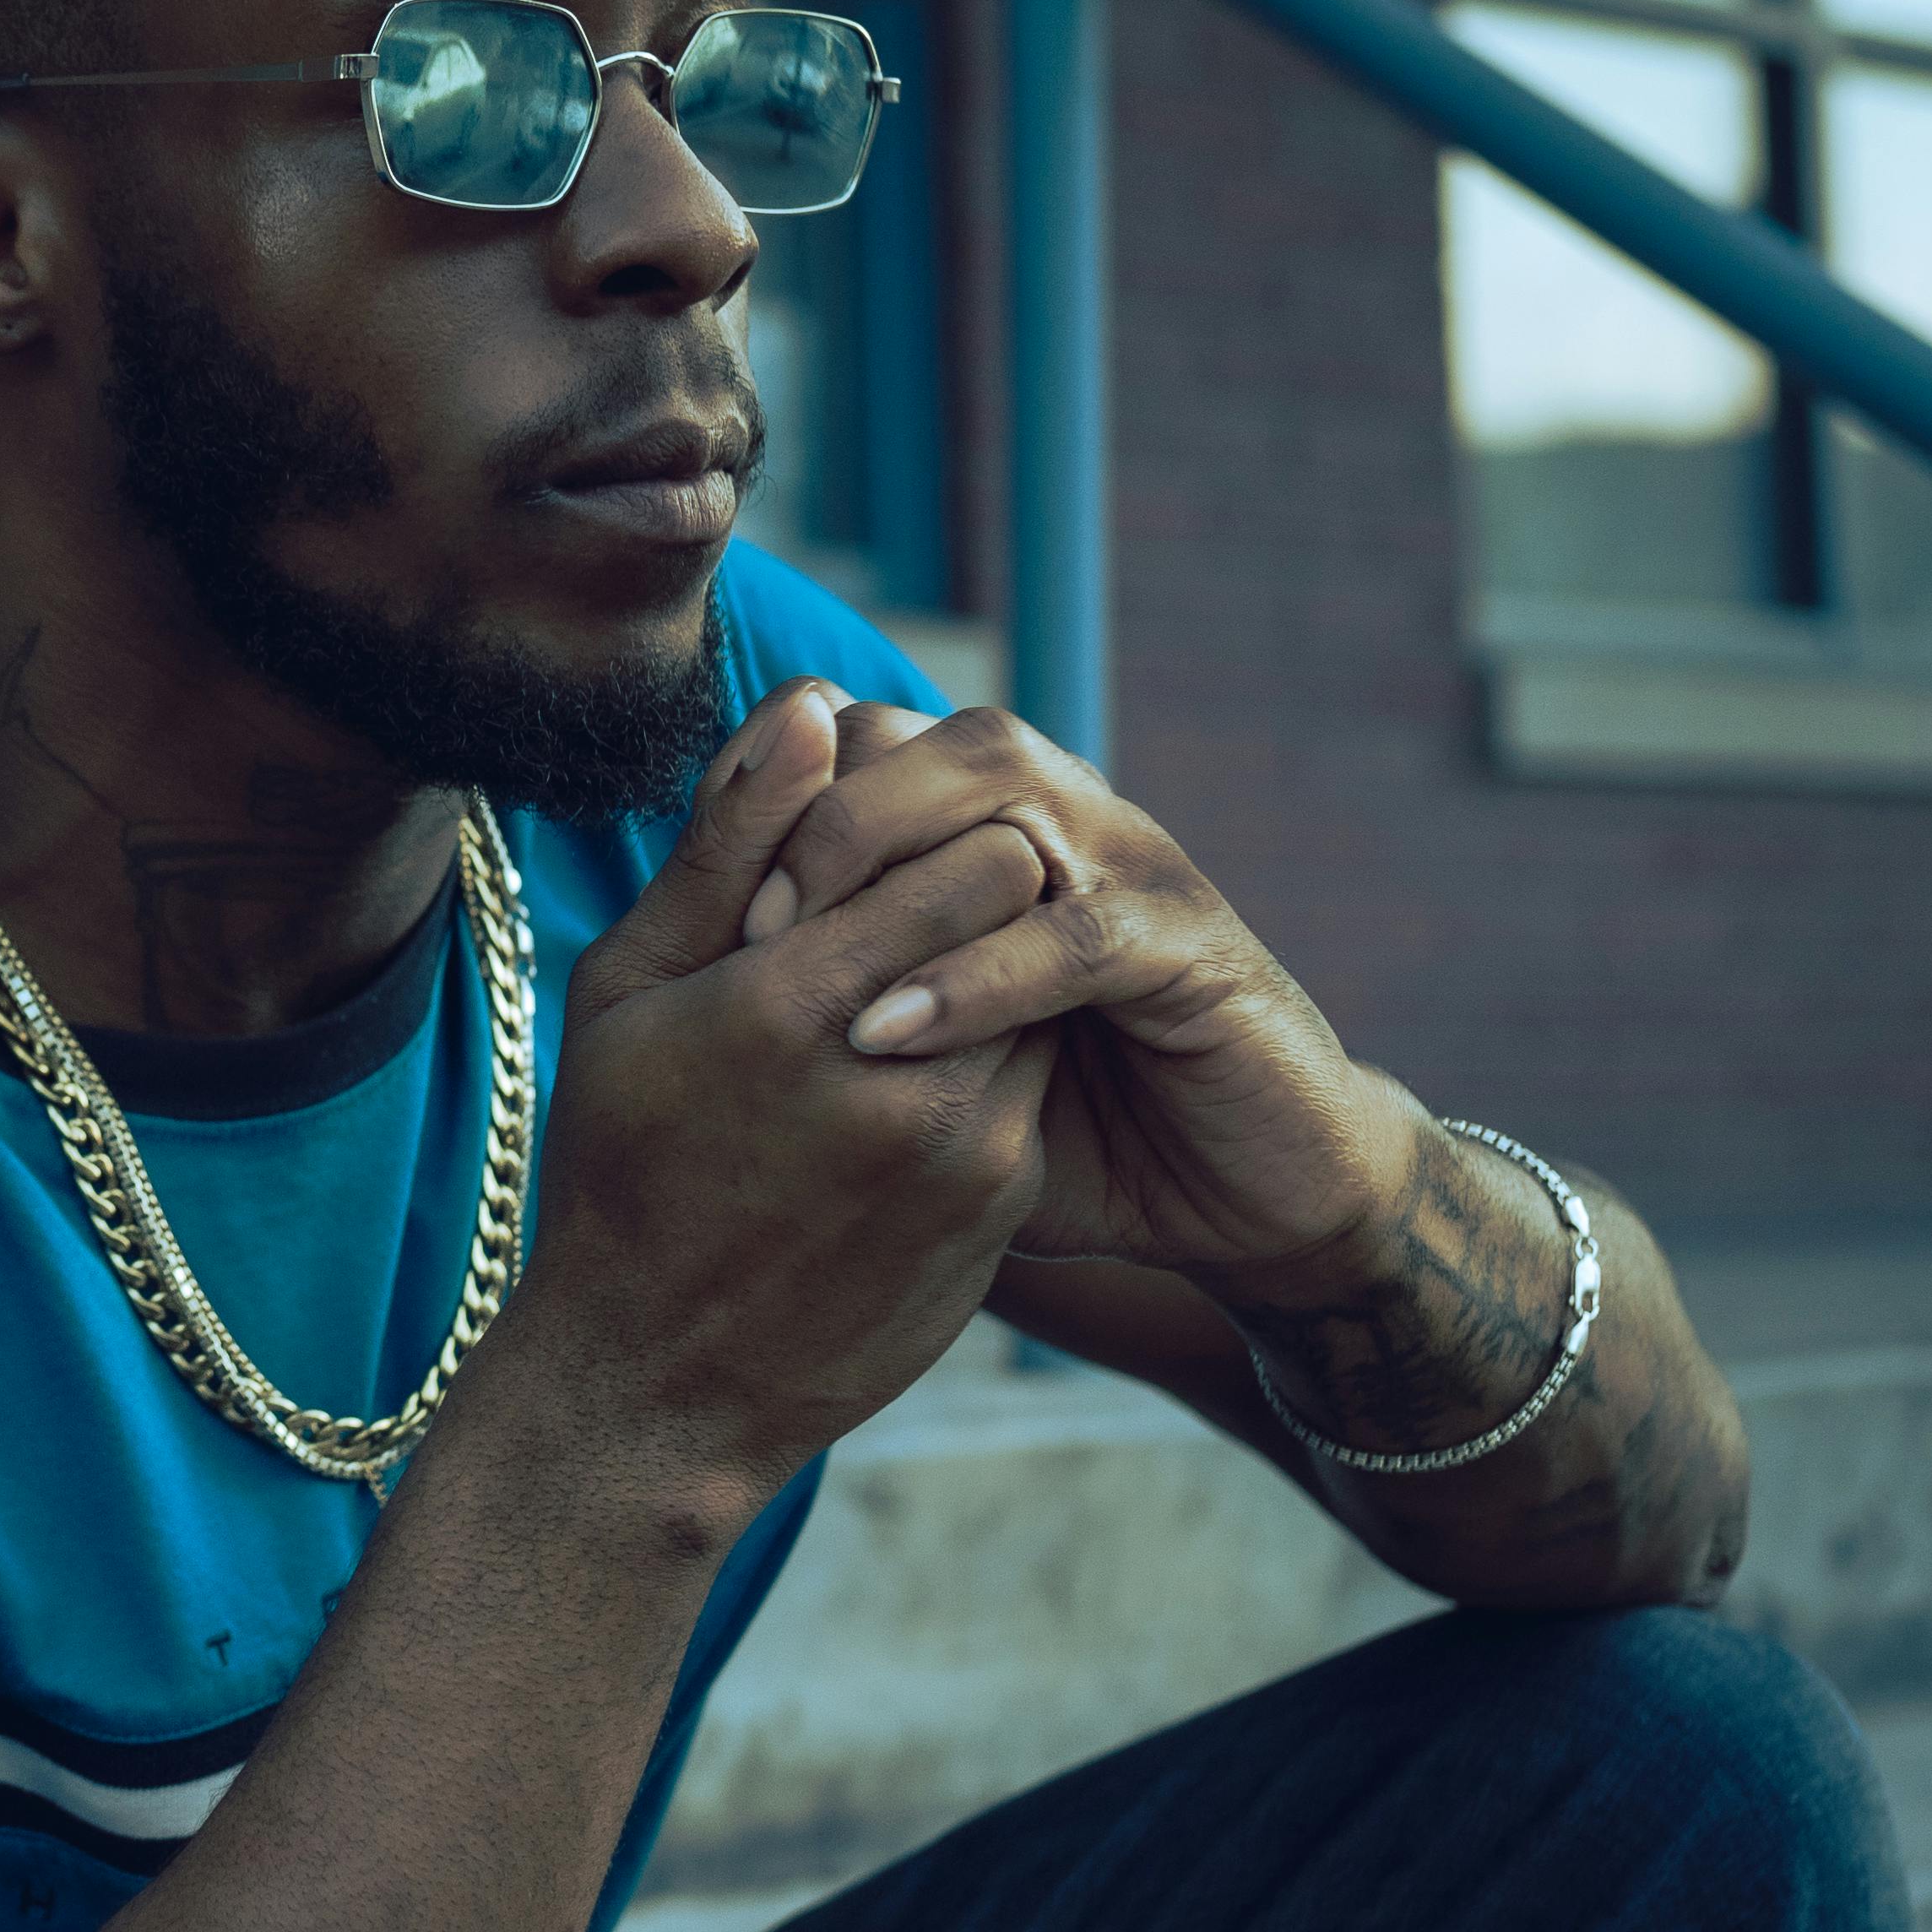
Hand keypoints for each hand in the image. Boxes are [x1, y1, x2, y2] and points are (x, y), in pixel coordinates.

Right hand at [488, 683, 1060, 1517]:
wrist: (658, 1384)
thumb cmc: (617, 1166)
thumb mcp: (629, 992)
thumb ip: (728, 844)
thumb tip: (815, 705)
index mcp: (788, 1004)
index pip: (960, 848)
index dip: (931, 826)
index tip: (883, 840)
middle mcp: (897, 1074)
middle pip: (1021, 901)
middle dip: (977, 876)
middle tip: (918, 894)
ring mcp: (965, 1151)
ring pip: (1038, 988)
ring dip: (987, 971)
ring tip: (906, 1000)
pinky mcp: (1002, 1208)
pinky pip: (1034, 1084)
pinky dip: (988, 1063)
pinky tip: (903, 1095)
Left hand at [734, 700, 1421, 1295]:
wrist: (1241, 1194)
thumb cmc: (1070, 1130)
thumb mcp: (929, 1067)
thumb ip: (836, 1001)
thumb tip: (690, 989)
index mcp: (988, 828)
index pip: (861, 739)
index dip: (771, 794)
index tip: (700, 894)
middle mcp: (1060, 817)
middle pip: (918, 737)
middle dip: (813, 813)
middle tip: (742, 929)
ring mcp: (1131, 867)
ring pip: (1000, 789)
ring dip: (884, 863)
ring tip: (793, 961)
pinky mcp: (1188, 947)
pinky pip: (1074, 931)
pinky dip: (975, 977)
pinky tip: (886, 1038)